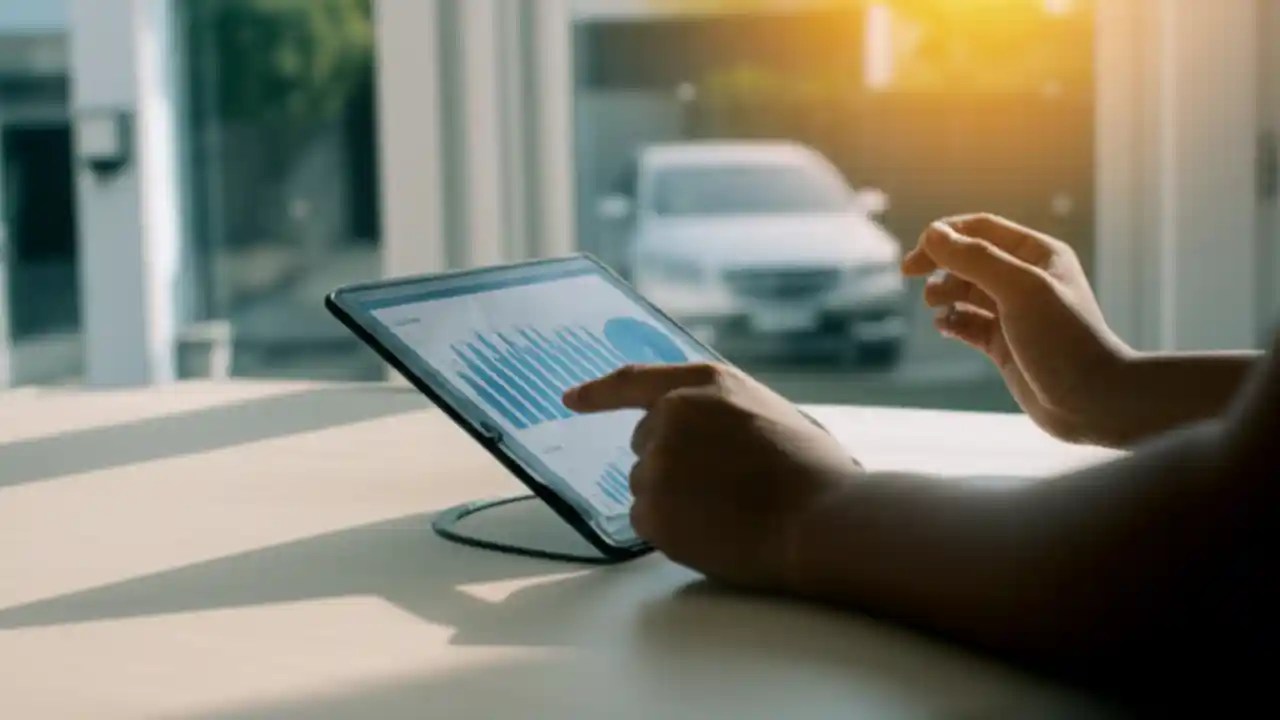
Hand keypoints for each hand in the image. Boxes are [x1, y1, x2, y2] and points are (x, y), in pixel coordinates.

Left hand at [564, 363, 859, 590]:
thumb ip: (718, 411)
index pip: (635, 380)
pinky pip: (647, 521)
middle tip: (724, 484)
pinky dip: (673, 530)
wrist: (821, 520)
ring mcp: (657, 463)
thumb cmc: (811, 471)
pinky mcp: (652, 509)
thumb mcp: (765, 411)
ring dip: (675, 498)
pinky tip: (715, 530)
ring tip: (729, 508)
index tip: (570, 399)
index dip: (599, 391)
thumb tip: (693, 430)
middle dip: (672, 462)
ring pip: (646, 484)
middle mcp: (671, 415)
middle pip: (644, 443)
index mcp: (704, 382)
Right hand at [902, 214, 1134, 444]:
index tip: (918, 253)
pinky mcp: (1005, 344)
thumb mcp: (1019, 289)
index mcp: (1037, 254)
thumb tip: (932, 234)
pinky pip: (969, 323)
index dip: (946, 235)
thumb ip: (975, 259)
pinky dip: (952, 321)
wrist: (1092, 401)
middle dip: (939, 263)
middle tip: (909, 273)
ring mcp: (1015, 313)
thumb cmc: (1064, 339)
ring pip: (966, 291)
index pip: (981, 229)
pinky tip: (945, 327)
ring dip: (944, 292)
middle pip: (969, 258)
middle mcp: (1027, 279)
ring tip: (935, 306)